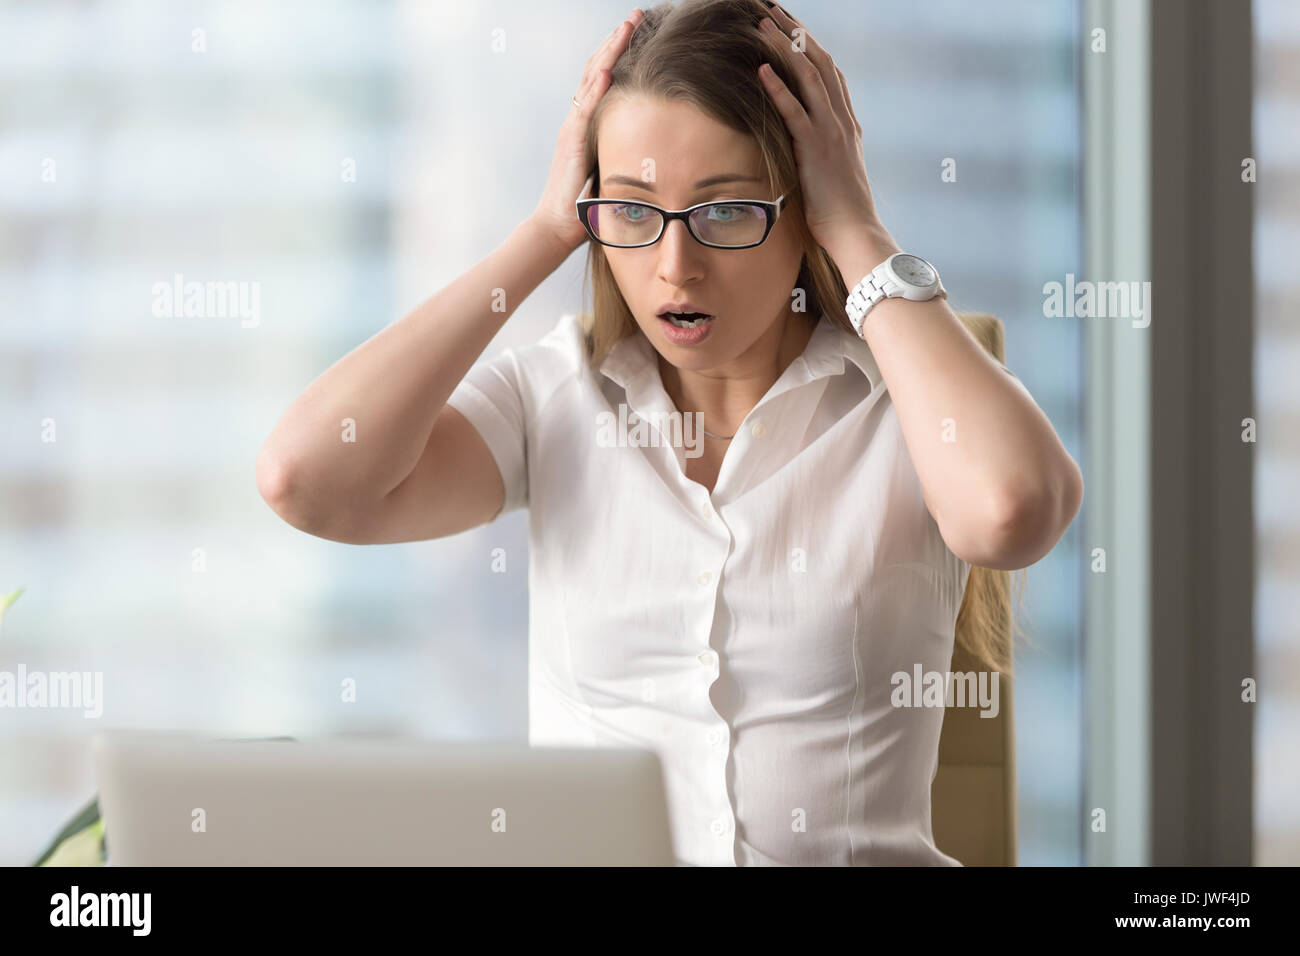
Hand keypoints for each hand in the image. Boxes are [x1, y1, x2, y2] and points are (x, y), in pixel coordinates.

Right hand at [530, 8, 645, 251]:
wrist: (558, 226)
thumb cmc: (586, 204)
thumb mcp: (612, 169)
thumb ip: (627, 151)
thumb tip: (658, 146)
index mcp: (587, 122)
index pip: (604, 77)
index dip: (620, 52)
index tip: (640, 31)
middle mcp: (577, 118)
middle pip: (596, 67)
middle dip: (617, 40)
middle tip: (637, 15)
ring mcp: (572, 128)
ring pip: (590, 79)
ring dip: (609, 52)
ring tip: (626, 27)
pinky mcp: (572, 143)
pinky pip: (584, 109)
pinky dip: (595, 87)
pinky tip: (607, 69)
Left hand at [756, 5, 892, 262]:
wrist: (856, 233)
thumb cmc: (841, 211)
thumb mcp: (833, 171)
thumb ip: (822, 150)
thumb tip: (803, 145)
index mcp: (846, 123)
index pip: (829, 72)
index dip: (810, 45)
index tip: (790, 25)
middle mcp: (841, 120)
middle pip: (819, 62)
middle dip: (796, 32)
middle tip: (772, 10)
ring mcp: (831, 133)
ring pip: (808, 78)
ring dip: (784, 48)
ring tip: (761, 25)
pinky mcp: (816, 151)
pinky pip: (795, 113)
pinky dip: (778, 89)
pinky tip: (760, 70)